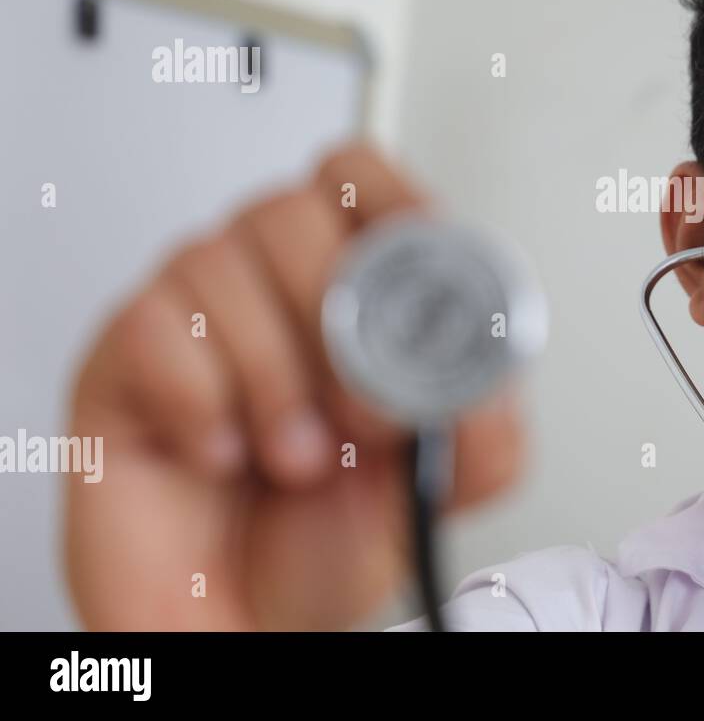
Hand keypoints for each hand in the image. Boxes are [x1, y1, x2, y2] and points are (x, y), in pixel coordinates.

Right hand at [63, 143, 525, 629]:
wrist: (246, 621)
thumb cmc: (332, 538)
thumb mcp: (444, 482)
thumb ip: (484, 420)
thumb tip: (485, 365)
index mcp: (353, 287)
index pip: (363, 176)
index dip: (395, 207)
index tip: (420, 279)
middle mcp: (272, 282)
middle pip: (291, 206)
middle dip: (337, 317)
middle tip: (364, 413)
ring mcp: (194, 310)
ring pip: (219, 260)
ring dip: (275, 380)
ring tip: (295, 456)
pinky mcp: (124, 355)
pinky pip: (154, 326)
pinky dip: (202, 406)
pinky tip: (220, 452)